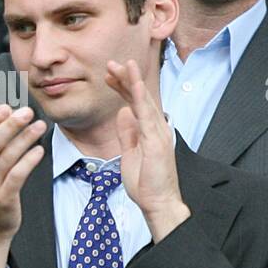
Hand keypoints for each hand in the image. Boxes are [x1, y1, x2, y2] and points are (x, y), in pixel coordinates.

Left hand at [105, 58, 188, 241]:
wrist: (157, 203)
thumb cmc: (146, 183)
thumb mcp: (130, 153)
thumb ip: (127, 133)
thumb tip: (122, 114)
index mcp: (149, 131)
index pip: (134, 103)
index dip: (122, 87)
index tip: (108, 76)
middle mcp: (156, 128)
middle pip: (139, 97)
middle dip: (125, 78)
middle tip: (111, 64)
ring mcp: (158, 133)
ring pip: (144, 100)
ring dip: (133, 81)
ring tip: (124, 64)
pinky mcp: (156, 140)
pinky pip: (147, 115)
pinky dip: (141, 97)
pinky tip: (135, 83)